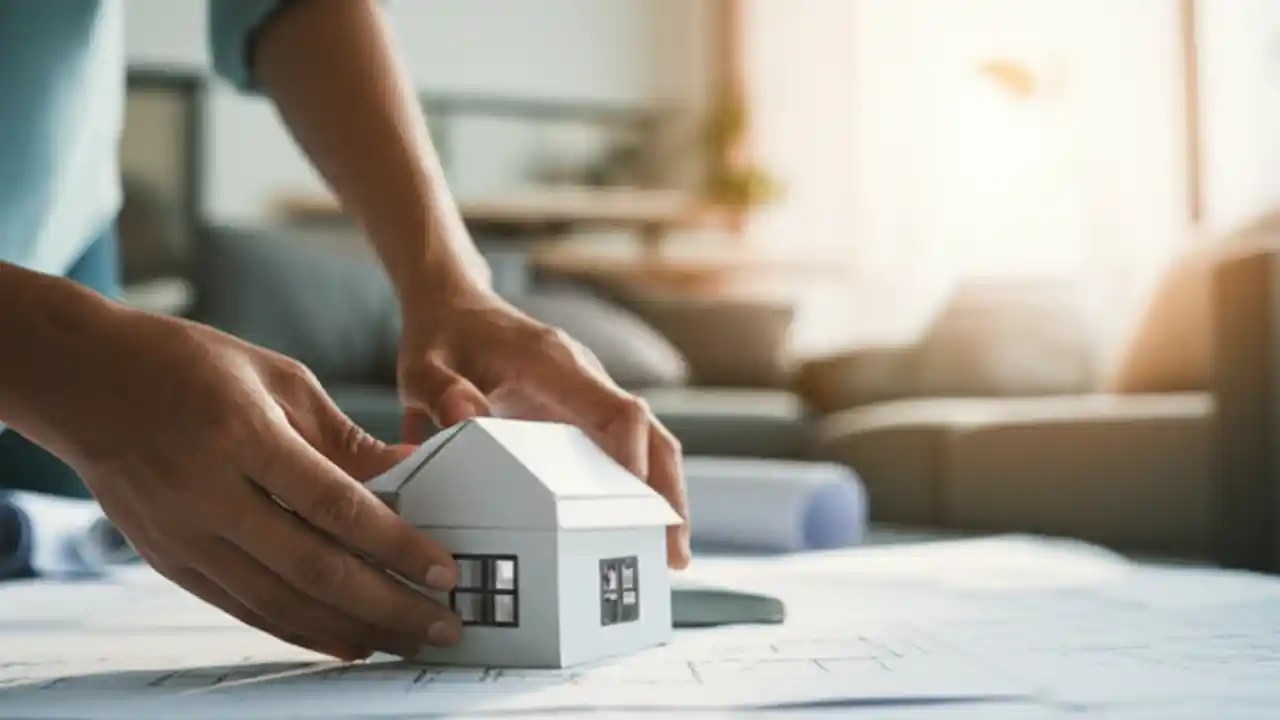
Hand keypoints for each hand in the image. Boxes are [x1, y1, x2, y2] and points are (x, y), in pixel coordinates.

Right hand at [39, 308, 463, 659]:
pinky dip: (300, 630)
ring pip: (280, 602)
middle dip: (389, 605)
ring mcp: (183, 535)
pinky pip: (244, 608)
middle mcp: (209, 494)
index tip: (444, 571)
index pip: (336, 507)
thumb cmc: (190, 366)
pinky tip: (345, 640)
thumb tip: (410, 474)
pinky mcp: (170, 559)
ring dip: (352, 630)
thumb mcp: (277, 378)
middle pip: (314, 569)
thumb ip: (343, 438)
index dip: (397, 546)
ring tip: (406, 640)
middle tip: (444, 625)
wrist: (84, 382)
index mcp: (243, 436)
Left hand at [397, 291, 691, 568]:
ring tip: (668, 557)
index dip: (635, 459)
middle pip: (651, 433)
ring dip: (663, 495)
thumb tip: (465, 420)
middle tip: (673, 555)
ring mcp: (591, 394)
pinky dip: (642, 487)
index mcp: (555, 365)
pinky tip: (639, 530)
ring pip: (650, 442)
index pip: (618, 411)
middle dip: (668, 493)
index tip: (637, 508)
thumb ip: (440, 392)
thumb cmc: (441, 339)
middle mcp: (586, 377)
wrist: (454, 305)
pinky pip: (628, 447)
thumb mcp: (424, 366)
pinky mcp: (585, 410)